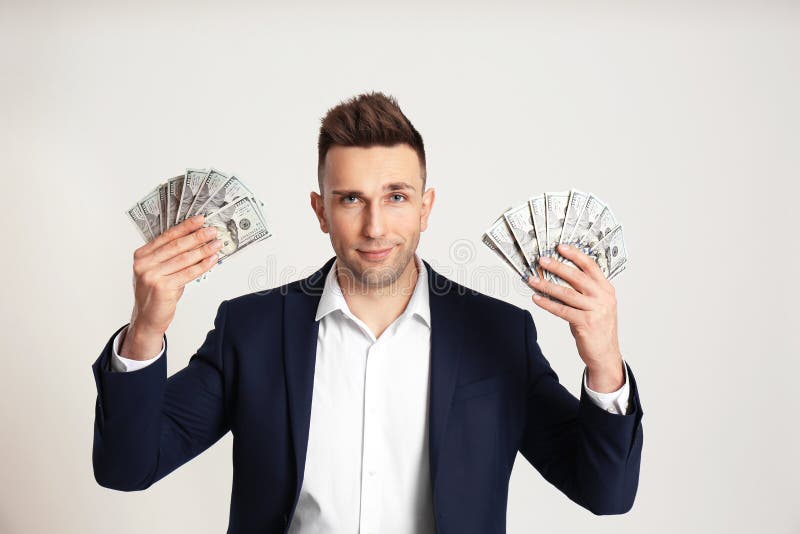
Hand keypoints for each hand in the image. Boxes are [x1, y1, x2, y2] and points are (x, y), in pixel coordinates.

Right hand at [121, 215, 221, 359]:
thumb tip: (197, 241)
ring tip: (217, 244)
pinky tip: (212, 260)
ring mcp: (152, 275)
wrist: (148, 318)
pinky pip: (188, 273)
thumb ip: (172, 256)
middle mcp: (144, 264)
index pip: (167, 237)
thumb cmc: (155, 293)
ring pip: (184, 259)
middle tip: (213, 231)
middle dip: (198, 237)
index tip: (200, 220)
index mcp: (142, 255)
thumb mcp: (159, 270)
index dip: (185, 227)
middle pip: (177, 246)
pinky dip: (203, 265)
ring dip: (204, 250)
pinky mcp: (162, 287)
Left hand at [526, 244, 622, 388]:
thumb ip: (584, 291)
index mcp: (607, 289)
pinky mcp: (586, 323)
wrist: (606, 354)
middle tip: (542, 260)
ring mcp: (596, 310)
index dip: (575, 255)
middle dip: (557, 266)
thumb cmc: (598, 327)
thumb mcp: (597, 305)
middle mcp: (603, 298)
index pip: (591, 266)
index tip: (561, 247)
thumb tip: (559, 276)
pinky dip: (547, 303)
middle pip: (577, 277)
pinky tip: (537, 298)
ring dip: (547, 285)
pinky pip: (562, 310)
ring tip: (532, 279)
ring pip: (566, 293)